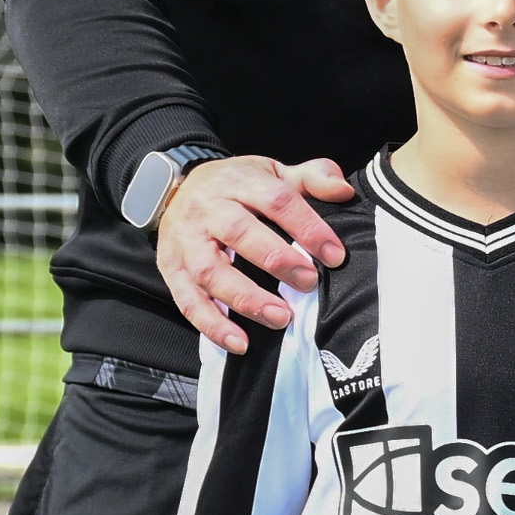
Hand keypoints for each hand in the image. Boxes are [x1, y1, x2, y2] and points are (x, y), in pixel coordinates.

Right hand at [152, 152, 349, 354]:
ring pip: (211, 271)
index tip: (334, 255)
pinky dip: (213, 325)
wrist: (177, 189)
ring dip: (245, 298)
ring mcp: (186, 241)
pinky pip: (188, 300)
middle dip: (276, 260)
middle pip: (239, 232)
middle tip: (308, 283)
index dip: (307, 227)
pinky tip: (240, 342)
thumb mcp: (273, 172)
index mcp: (239, 182)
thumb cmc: (237, 187)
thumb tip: (343, 191)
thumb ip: (311, 177)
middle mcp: (208, 210)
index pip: (276, 200)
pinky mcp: (171, 269)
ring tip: (280, 317)